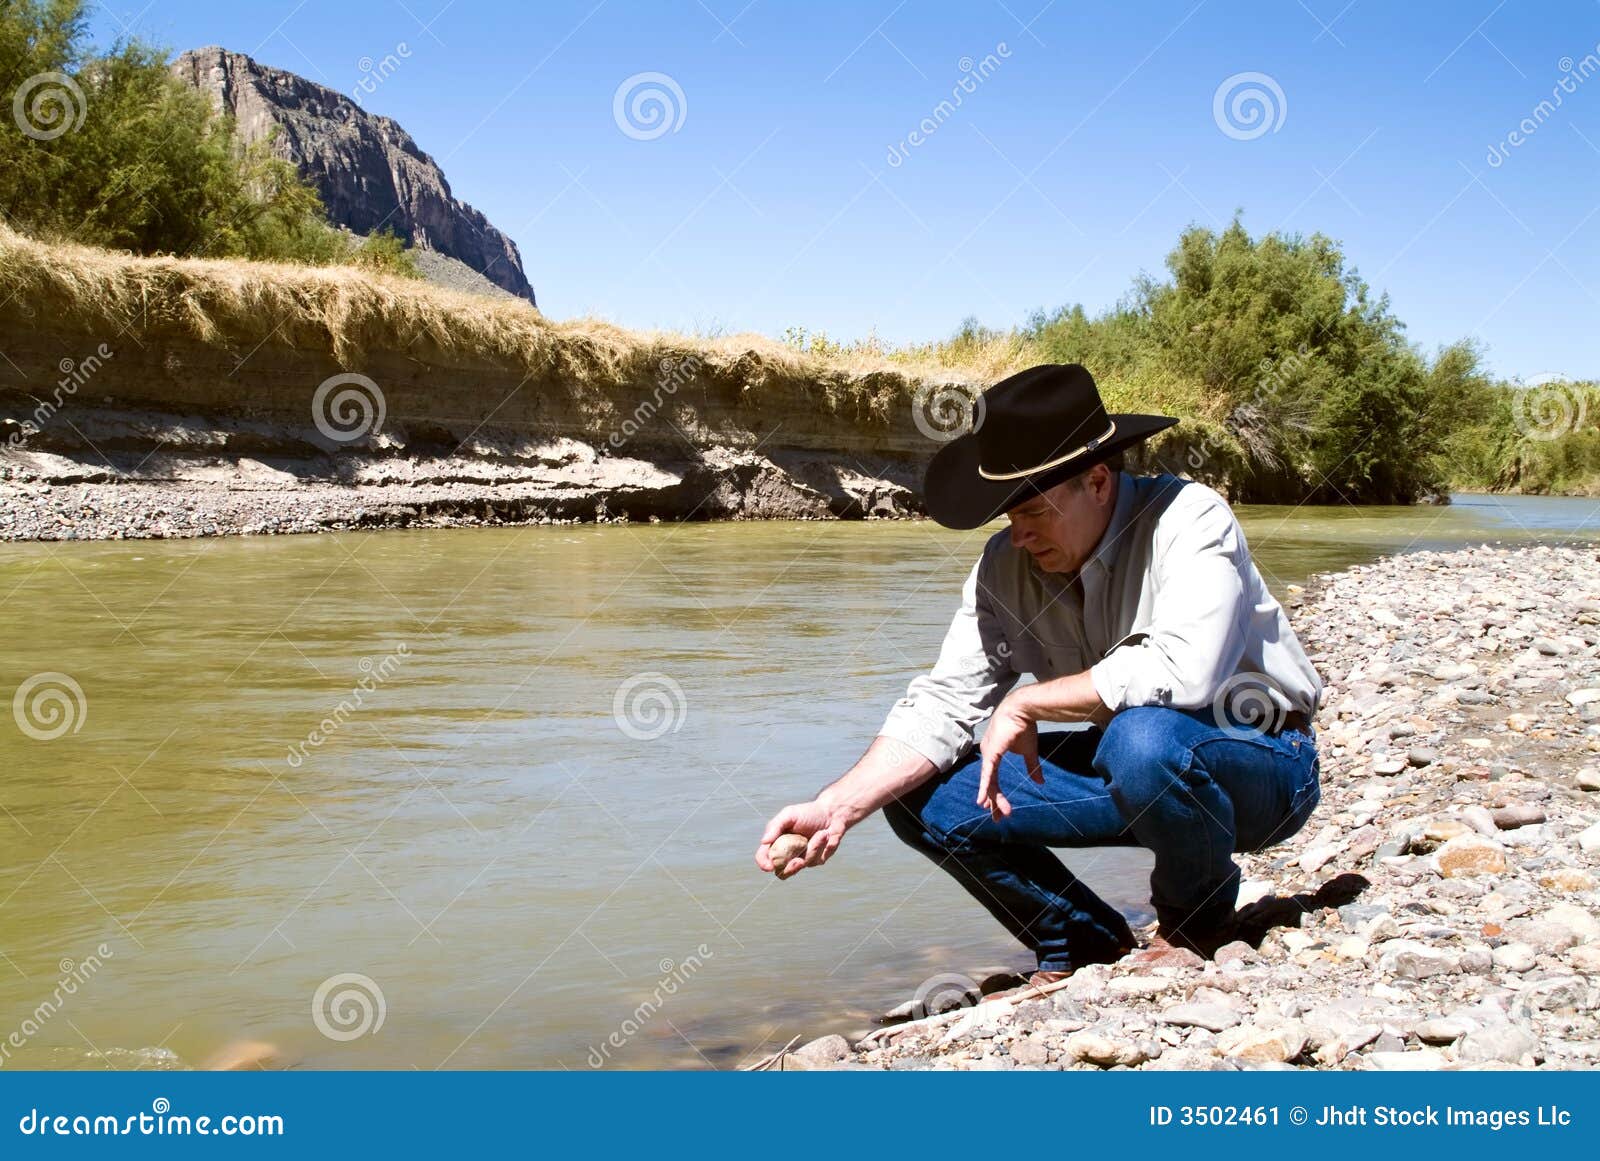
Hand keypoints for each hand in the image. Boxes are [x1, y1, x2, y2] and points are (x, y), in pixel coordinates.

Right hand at [754, 799, 847, 878]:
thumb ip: (775, 826)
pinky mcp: (816, 860)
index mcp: (775, 843)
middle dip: (790, 869)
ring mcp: (801, 858)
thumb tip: (763, 842)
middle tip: (798, 861)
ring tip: (823, 833)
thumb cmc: (807, 813)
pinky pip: (817, 860)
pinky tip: (826, 835)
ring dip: (814, 847)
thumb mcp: (789, 815)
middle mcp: (786, 854)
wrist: (832, 814)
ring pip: (803, 864)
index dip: (764, 864)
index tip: (770, 866)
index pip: (763, 857)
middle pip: (781, 872)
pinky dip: (823, 846)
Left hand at [976, 694, 1041, 820]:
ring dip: (995, 800)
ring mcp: (988, 754)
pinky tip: (982, 800)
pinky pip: (987, 774)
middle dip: (994, 802)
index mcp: (994, 755)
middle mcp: (988, 756)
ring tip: (997, 815)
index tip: (998, 808)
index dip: (995, 794)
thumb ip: (1032, 768)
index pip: (993, 779)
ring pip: (990, 782)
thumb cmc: (1024, 727)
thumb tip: (1040, 783)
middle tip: (997, 819)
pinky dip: (985, 787)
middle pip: (990, 784)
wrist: (1023, 710)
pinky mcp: (991, 753)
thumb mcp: (1029, 752)